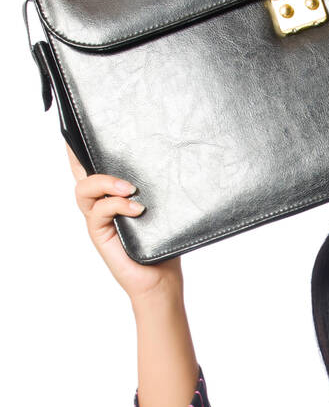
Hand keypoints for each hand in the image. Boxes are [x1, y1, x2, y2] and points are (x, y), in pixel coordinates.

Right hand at [66, 144, 182, 302]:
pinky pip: (99, 213)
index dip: (84, 147)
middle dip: (77, 154)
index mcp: (114, 194)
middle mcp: (102, 203)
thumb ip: (157, 189)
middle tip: (87, 142)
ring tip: (130, 188)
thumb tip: (172, 159)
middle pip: (80, 172)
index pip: (96, 165)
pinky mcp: (100, 234)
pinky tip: (137, 209)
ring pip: (84, 189)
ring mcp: (99, 218)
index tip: (83, 126)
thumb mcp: (163, 211)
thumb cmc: (164, 247)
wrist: (162, 280)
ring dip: (105, 183)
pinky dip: (116, 206)